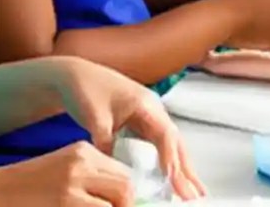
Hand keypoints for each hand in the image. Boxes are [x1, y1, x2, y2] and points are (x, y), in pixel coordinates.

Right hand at [0, 142, 135, 205]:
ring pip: (120, 199)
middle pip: (126, 185)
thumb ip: (89, 180)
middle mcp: (81, 161)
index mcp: (82, 150)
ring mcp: (73, 182)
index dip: (127, 197)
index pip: (123, 172)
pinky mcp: (67, 201)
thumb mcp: (61, 174)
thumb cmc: (24, 190)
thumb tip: (121, 199)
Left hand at [48, 57, 204, 200]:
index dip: (170, 157)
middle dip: (186, 168)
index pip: (165, 134)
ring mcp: (148, 117)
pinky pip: (157, 147)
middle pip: (175, 142)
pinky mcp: (139, 125)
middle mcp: (152, 110)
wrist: (72, 75)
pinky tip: (171, 179)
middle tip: (197, 194)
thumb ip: (106, 142)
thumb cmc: (84, 89)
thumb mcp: (95, 117)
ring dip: (181, 168)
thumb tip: (115, 168)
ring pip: (169, 146)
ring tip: (192, 192)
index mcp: (145, 103)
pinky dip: (166, 163)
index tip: (173, 178)